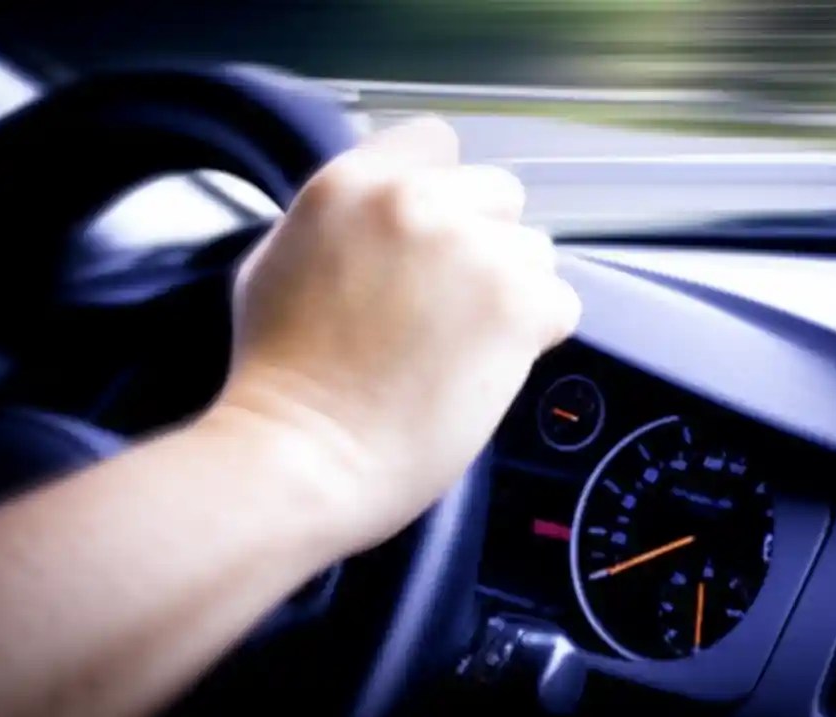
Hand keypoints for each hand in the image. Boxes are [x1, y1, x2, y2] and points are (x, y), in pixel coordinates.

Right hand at [211, 116, 579, 550]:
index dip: (447, 192)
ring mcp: (473, 251)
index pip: (436, 140)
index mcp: (353, 185)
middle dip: (484, 243)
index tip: (440, 233)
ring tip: (463, 345)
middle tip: (450, 304)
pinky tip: (486, 368)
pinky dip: (536, 338)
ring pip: (535, 251)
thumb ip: (338, 222)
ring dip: (512, 291)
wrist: (302, 457)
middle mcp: (416, 202)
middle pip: (499, 194)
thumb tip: (375, 218)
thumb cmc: (278, 381)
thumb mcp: (276, 263)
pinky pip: (560, 303)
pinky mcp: (517, 304)